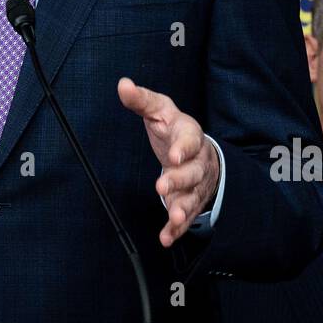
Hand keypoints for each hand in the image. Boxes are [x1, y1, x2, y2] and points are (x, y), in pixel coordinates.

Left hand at [117, 76, 219, 246]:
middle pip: (192, 172)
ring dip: (183, 208)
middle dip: (179, 180)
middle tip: (162, 186)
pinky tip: (166, 238)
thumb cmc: (174, 129)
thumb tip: (123, 85)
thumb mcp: (159, 110)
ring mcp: (195, 184)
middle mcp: (197, 161)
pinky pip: (186, 218)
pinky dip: (177, 229)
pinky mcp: (190, 202)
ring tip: (175, 216)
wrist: (198, 151)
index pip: (190, 140)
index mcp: (190, 135)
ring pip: (193, 197)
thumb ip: (141, 100)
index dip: (184, 148)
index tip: (174, 155)